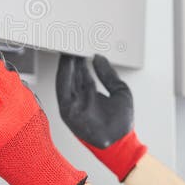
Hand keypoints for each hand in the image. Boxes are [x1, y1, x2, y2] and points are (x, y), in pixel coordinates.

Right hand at [56, 54, 146, 180]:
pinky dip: (63, 75)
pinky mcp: (68, 110)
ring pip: (65, 79)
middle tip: (71, 42)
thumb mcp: (119, 91)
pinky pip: (62, 90)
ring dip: (65, 64)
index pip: (82, 72)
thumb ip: (108, 74)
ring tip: (68, 49)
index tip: (80, 46)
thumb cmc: (121, 123)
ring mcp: (73, 104)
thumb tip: (98, 58)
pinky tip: (66, 64)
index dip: (80, 59)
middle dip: (70, 58)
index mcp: (91, 93)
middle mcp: (80, 97)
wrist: (120, 142)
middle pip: (72, 73)